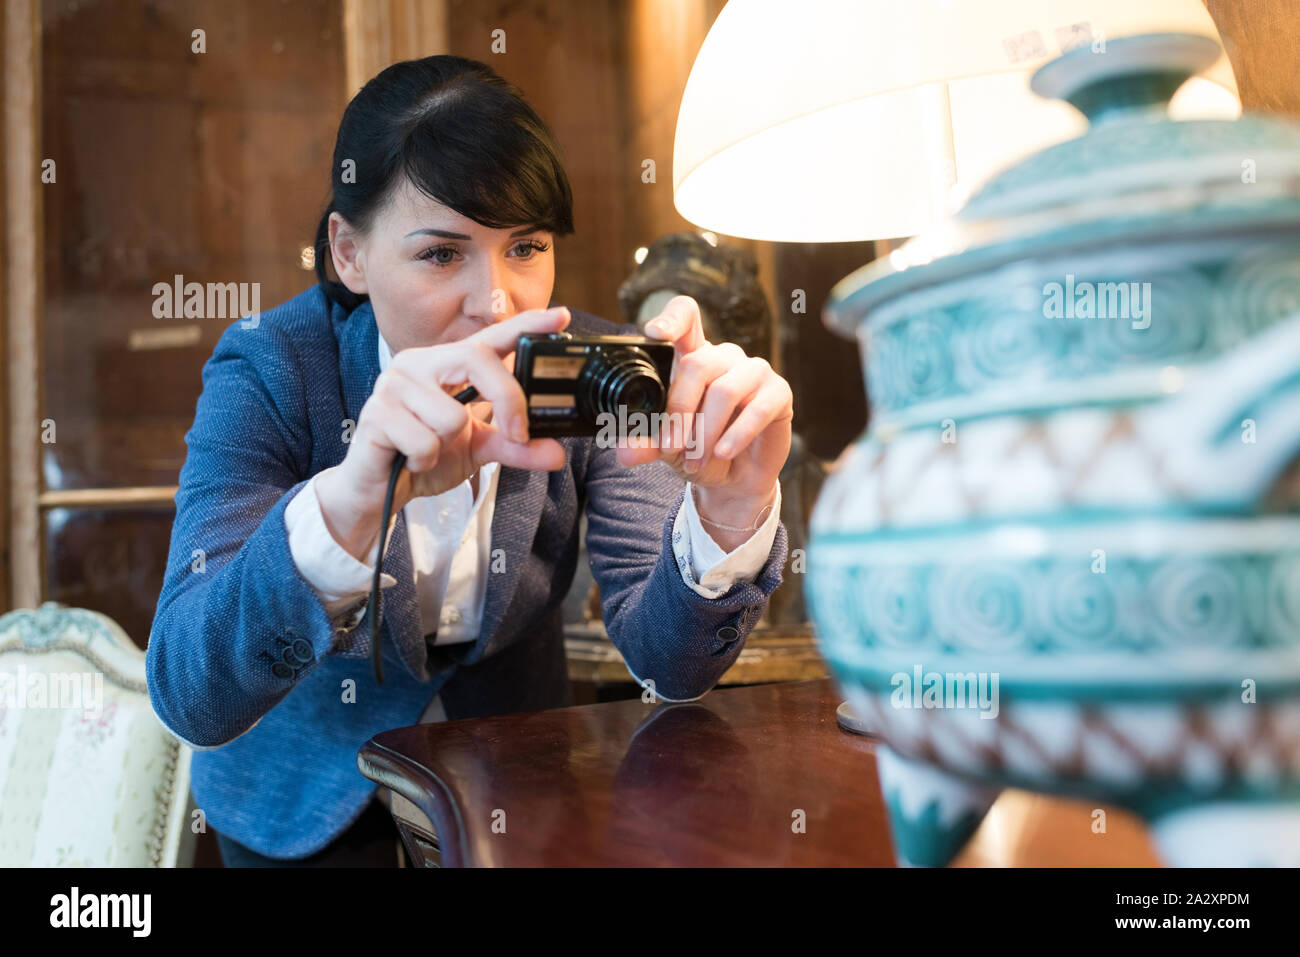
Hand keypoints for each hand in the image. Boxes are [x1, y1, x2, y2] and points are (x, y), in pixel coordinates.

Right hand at [316, 306, 570, 560]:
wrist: (375, 491)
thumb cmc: (423, 458)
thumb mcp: (478, 450)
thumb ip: (515, 447)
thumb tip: (556, 453)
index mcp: (445, 364)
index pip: (490, 338)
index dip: (526, 325)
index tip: (561, 316)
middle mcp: (419, 363)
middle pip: (478, 360)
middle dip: (507, 401)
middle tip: (515, 434)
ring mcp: (393, 384)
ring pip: (452, 416)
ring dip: (447, 446)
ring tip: (427, 449)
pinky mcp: (375, 413)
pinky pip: (424, 441)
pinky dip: (423, 460)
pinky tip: (408, 458)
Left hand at [618, 295, 791, 549]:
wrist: (737, 479)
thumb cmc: (700, 450)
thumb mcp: (667, 447)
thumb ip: (646, 444)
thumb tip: (624, 452)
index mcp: (694, 356)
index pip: (686, 317)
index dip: (672, 318)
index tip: (654, 333)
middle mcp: (724, 357)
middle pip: (698, 364)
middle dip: (680, 411)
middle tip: (671, 447)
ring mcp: (754, 371)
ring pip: (725, 390)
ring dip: (706, 431)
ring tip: (695, 461)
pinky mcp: (779, 393)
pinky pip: (758, 409)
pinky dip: (736, 435)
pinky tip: (723, 453)